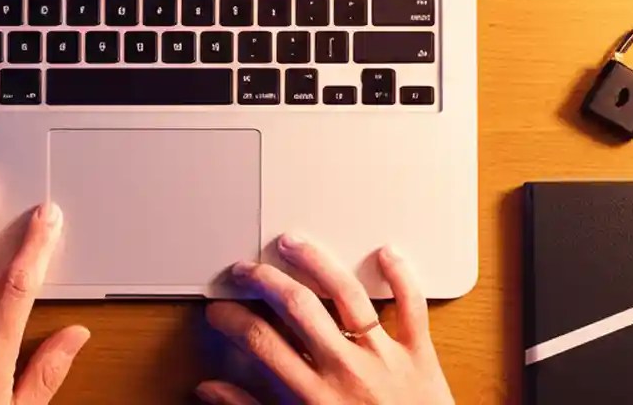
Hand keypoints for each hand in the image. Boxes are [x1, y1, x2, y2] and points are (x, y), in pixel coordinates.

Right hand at [198, 235, 452, 404]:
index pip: (261, 342)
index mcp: (313, 397)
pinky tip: (385, 254)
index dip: (233, 319)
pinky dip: (401, 278)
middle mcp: (346, 370)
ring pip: (347, 295)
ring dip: (316, 263)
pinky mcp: (419, 355)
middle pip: (297, 307)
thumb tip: (212, 391)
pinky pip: (412, 307)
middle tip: (245, 269)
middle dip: (264, 280)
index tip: (221, 310)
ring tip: (293, 243)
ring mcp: (384, 358)